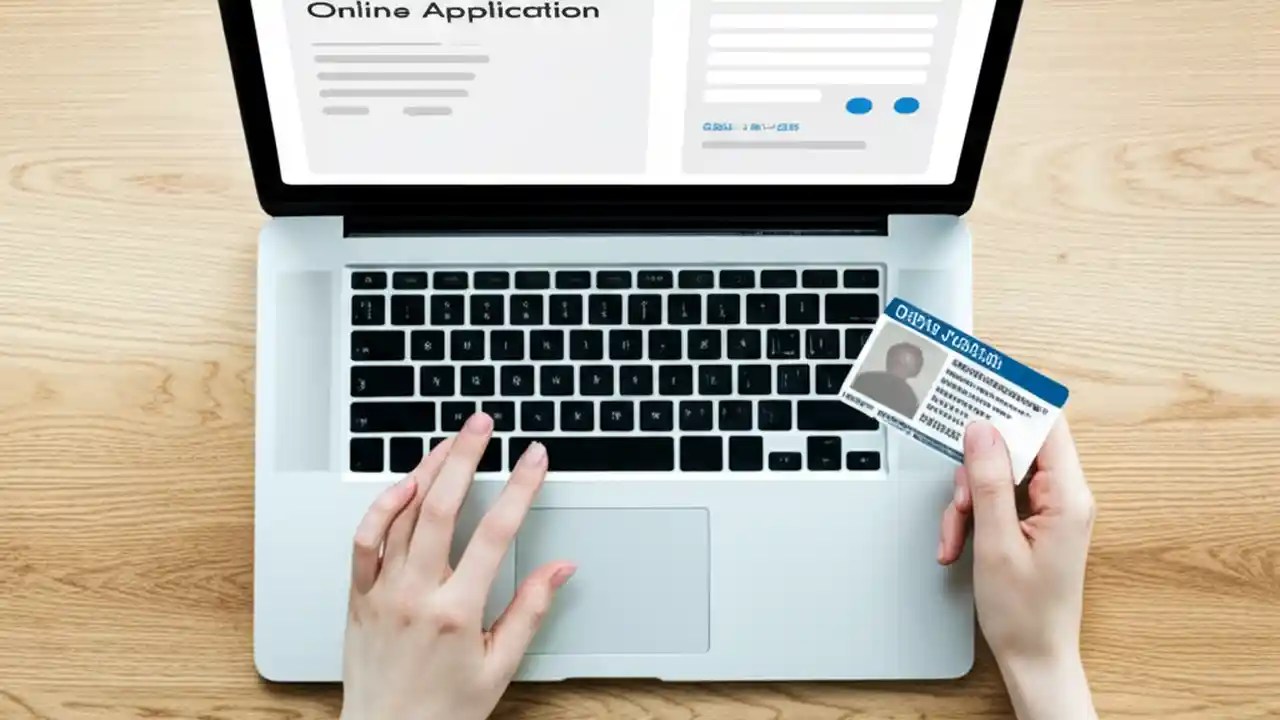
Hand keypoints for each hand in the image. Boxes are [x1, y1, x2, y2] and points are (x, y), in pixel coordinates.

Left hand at [341, 413, 574, 719]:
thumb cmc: (442, 711)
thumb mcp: (500, 667)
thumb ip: (530, 611)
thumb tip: (560, 569)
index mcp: (458, 611)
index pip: (496, 533)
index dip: (519, 487)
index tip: (534, 457)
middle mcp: (417, 594)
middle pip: (444, 506)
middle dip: (466, 456)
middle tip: (483, 424)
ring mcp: (383, 591)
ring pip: (404, 514)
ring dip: (428, 470)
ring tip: (450, 442)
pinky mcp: (359, 595)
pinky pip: (364, 540)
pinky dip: (381, 508)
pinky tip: (401, 486)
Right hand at [938, 419, 1097, 719]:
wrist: (1033, 658)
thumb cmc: (1024, 613)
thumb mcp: (996, 543)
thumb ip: (988, 481)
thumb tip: (981, 429)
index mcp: (1068, 497)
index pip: (1046, 425)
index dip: (1012, 404)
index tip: (978, 391)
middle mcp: (1065, 497)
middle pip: (1013, 449)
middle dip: (975, 472)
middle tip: (959, 504)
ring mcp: (1049, 509)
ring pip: (997, 474)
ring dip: (968, 500)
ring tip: (957, 537)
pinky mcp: (1032, 521)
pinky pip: (996, 497)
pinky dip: (972, 516)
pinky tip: (960, 543)